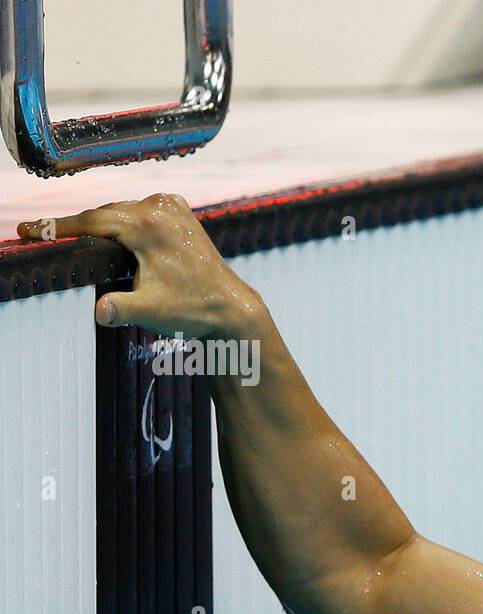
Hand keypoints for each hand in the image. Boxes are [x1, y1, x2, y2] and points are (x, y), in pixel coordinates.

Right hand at [18, 193, 264, 338]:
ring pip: (121, 211)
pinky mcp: (180, 212)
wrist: (230, 306)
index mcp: (148, 225)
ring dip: (99, 223)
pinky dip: (121, 220)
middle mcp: (159, 208)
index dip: (56, 228)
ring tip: (66, 234)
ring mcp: (172, 207)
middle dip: (74, 227)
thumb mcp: (152, 311)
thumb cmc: (192, 309)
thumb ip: (122, 308)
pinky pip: (139, 212)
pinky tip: (105, 231)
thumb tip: (99, 312)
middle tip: (39, 234)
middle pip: (104, 214)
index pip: (91, 221)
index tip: (27, 232)